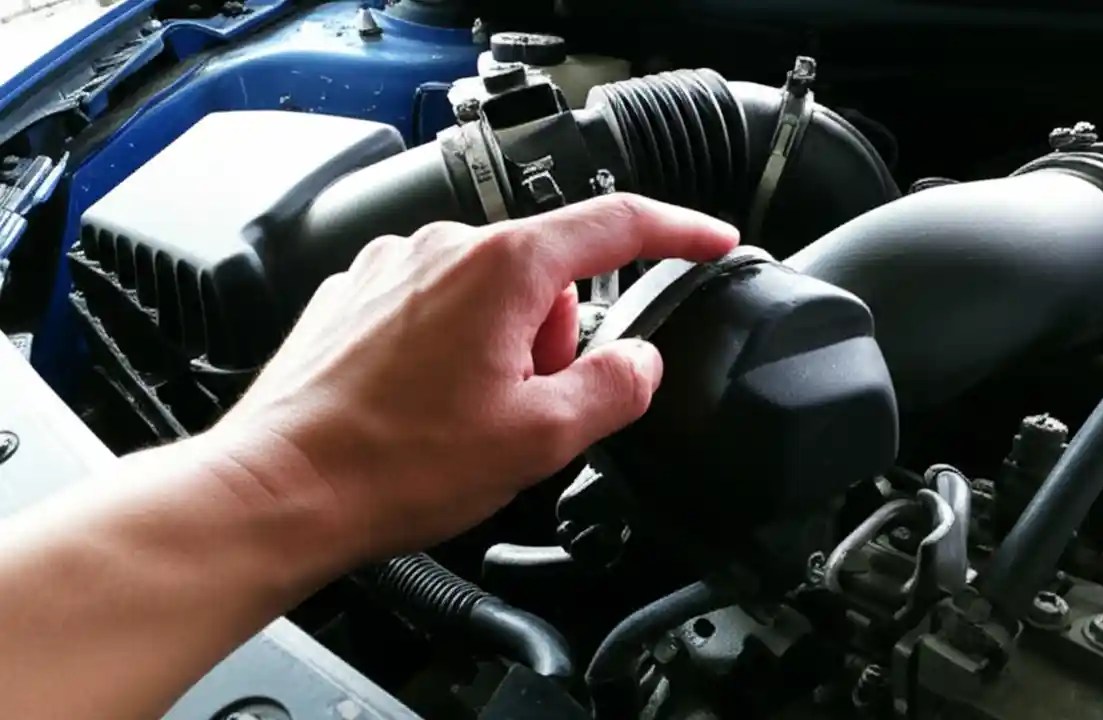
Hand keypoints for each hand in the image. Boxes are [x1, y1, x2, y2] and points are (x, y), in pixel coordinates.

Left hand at [208, 194, 737, 562]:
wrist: (279, 488)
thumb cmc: (394, 465)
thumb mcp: (539, 438)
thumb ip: (614, 388)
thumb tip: (640, 361)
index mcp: (502, 268)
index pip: (617, 224)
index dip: (679, 232)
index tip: (711, 242)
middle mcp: (443, 247)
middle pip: (549, 276)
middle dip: (559, 339)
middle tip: (529, 409)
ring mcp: (392, 266)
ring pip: (491, 294)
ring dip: (505, 348)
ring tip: (465, 417)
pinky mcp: (357, 294)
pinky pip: (436, 305)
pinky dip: (452, 347)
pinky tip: (424, 407)